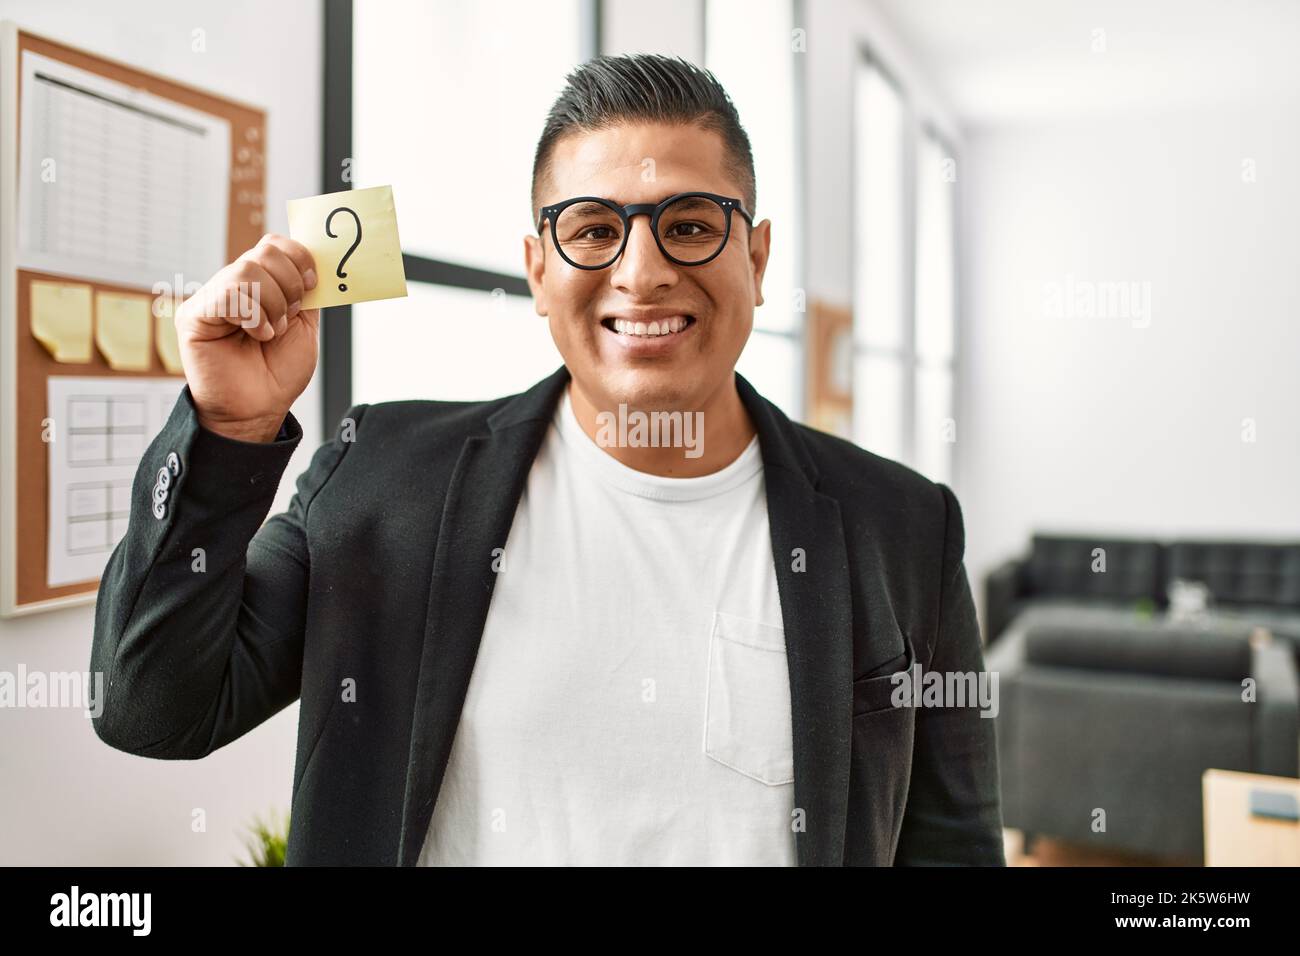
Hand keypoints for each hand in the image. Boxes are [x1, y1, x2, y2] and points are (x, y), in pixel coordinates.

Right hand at [176, 234, 319, 441]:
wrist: (260, 409)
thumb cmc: (277, 373)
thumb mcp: (303, 325)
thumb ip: (306, 293)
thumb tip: (316, 262)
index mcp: (259, 283)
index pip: (273, 244)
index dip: (298, 257)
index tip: (312, 284)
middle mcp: (233, 285)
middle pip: (265, 252)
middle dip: (289, 286)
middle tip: (287, 318)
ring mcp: (212, 297)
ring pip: (248, 271)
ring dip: (272, 306)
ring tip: (269, 333)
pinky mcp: (194, 315)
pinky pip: (228, 294)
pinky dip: (253, 316)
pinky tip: (255, 335)